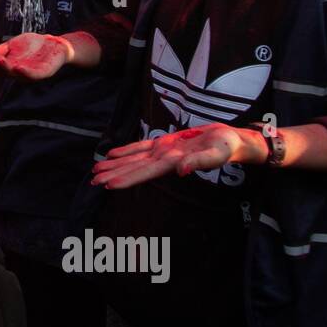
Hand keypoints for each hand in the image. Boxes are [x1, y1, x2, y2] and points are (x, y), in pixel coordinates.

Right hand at [0, 33, 73, 80]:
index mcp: (5, 67)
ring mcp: (27, 74)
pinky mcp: (42, 73)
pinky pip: (32, 74)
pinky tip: (18, 68)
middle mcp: (14, 73)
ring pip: (14, 73)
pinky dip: (24, 73)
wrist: (55, 45)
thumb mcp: (10, 47)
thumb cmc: (31, 47)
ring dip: (5, 68)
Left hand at [90, 123, 260, 189]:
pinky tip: (112, 155)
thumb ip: (200, 162)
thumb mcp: (218, 153)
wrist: (233, 140)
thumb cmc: (228, 147)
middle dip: (114, 174)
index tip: (109, 185)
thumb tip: (181, 171)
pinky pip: (141, 147)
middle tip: (93, 181)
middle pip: (134, 168)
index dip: (127, 178)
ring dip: (115, 165)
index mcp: (174, 162)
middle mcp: (165, 159)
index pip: (146, 172)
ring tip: (96, 171)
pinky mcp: (166, 143)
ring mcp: (164, 151)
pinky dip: (126, 150)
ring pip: (134, 159)